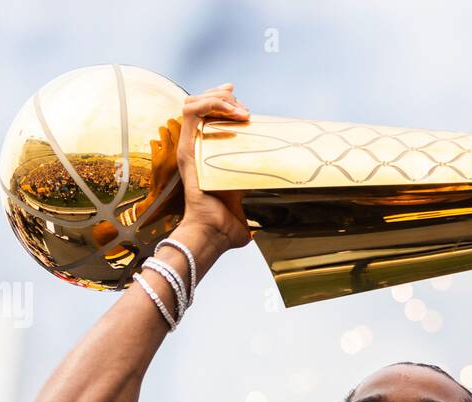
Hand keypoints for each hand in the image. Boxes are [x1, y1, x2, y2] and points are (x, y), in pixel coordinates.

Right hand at [174, 83, 252, 250]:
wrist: (216, 233)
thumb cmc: (229, 224)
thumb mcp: (247, 194)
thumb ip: (257, 186)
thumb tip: (283, 189)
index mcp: (206, 153)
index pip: (207, 113)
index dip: (224, 102)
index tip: (246, 109)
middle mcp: (195, 146)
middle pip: (200, 102)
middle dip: (225, 98)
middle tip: (246, 112)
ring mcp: (189, 147)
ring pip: (193, 102)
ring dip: (219, 99)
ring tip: (241, 112)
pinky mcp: (187, 149)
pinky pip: (190, 112)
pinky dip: (210, 103)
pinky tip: (232, 111)